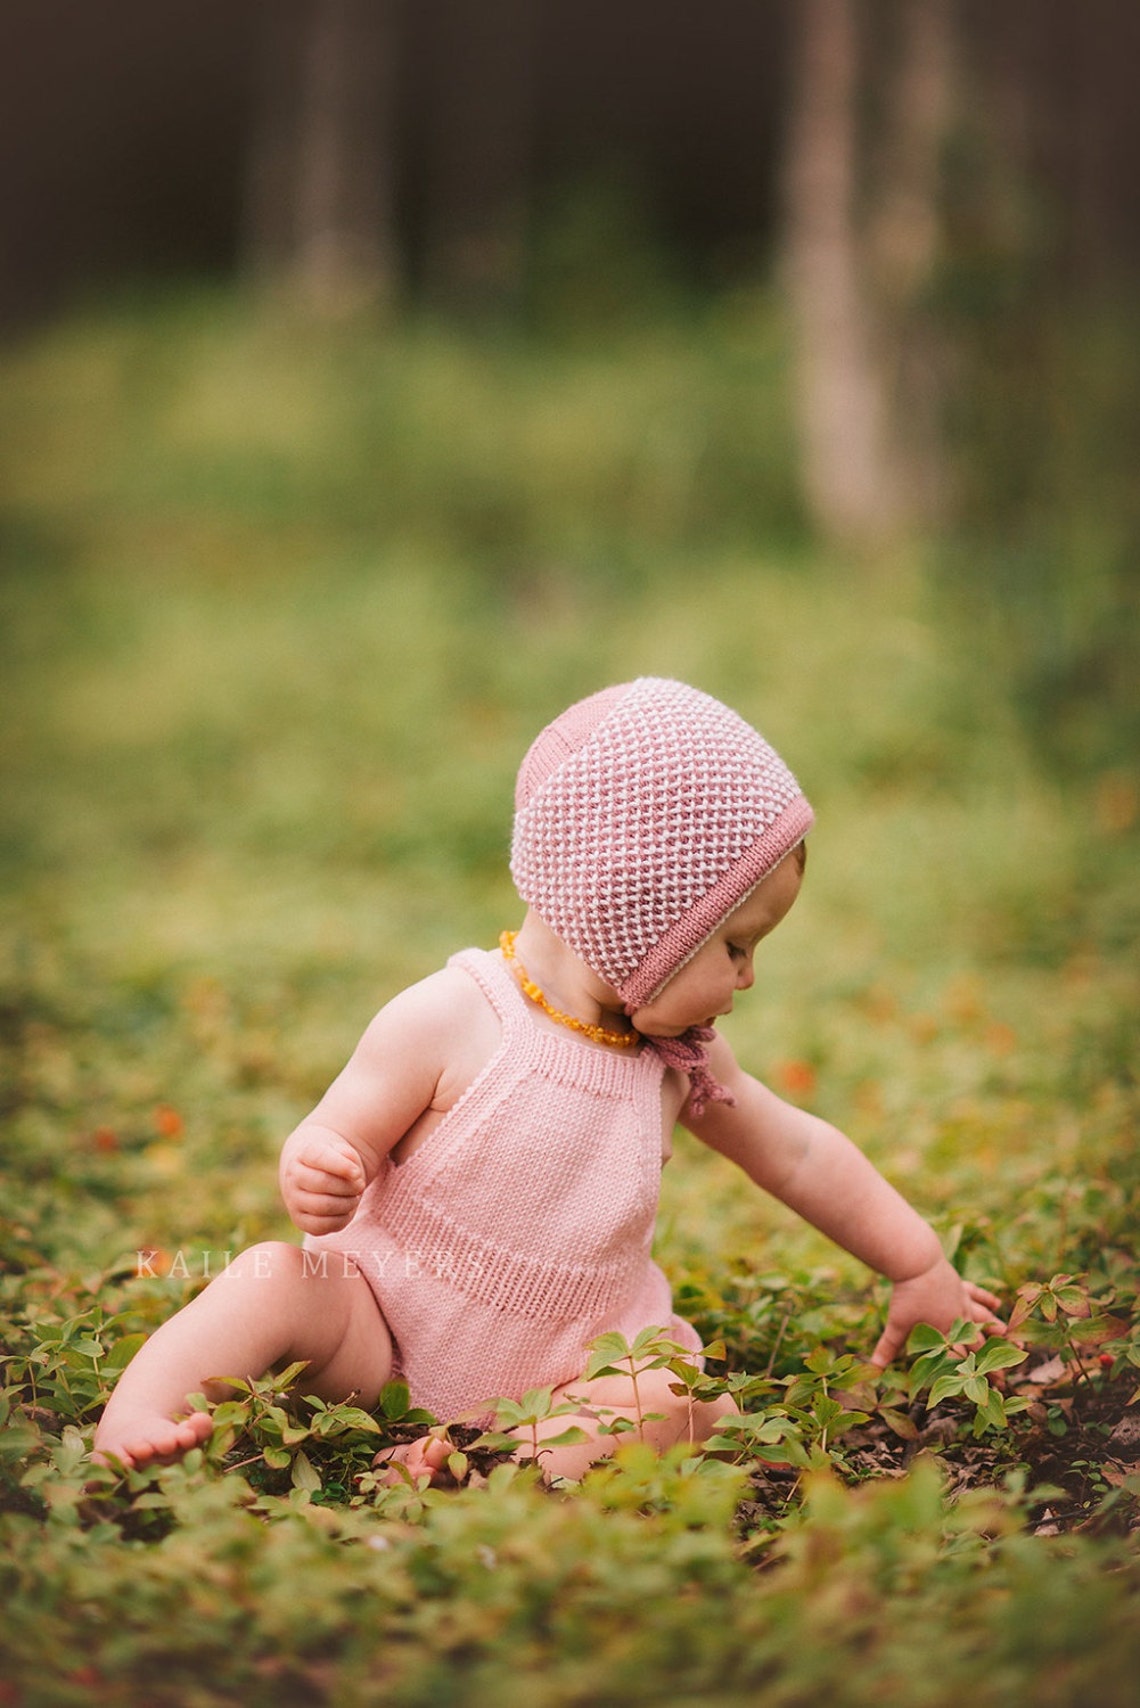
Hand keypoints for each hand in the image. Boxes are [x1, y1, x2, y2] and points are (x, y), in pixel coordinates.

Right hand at [279, 1127, 367, 1233]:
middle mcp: (293, 1177)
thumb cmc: (335, 1161)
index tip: (357, 1173)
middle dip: (348, 1186)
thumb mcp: (343, 1151)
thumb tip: (354, 1173)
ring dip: (347, 1203)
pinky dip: (341, 1219)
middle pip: (323, 1183)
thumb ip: (349, 1155)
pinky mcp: (300, 1221)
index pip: (320, 1157)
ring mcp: (293, 1200)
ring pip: (323, 1206)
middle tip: (359, 1186)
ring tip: (354, 1197)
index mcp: (304, 1154)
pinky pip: (322, 1226)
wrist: (316, 1175)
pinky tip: (346, 1210)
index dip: (342, 1166)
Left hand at [871, 1255, 1005, 1369]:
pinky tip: (997, 1305)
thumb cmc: (906, 1295)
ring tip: (1013, 1342)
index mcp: (945, 1333)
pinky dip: (987, 1299)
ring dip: (997, 1332)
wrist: (917, 1263)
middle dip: (991, 1364)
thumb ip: (888, 1348)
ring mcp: (962, 1302)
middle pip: (978, 1346)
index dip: (973, 1376)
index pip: (961, 1361)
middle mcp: (959, 1320)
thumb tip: (873, 1368)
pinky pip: (978, 1294)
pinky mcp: (961, 1286)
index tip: (986, 1391)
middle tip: (1004, 1379)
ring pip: (985, 1321)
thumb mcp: (896, 1324)